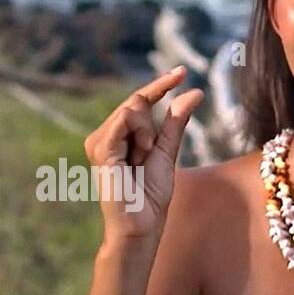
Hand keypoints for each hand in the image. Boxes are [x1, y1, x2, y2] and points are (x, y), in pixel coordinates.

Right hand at [81, 66, 202, 239]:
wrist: (141, 224)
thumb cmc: (150, 196)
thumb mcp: (167, 152)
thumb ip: (175, 122)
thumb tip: (194, 92)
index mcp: (118, 136)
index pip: (139, 101)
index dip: (160, 84)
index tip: (182, 71)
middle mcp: (105, 135)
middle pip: (137, 102)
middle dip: (153, 126)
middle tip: (150, 153)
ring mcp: (99, 140)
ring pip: (133, 107)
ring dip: (148, 133)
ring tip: (142, 159)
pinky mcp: (101, 147)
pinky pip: (125, 117)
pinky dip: (140, 132)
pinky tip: (140, 153)